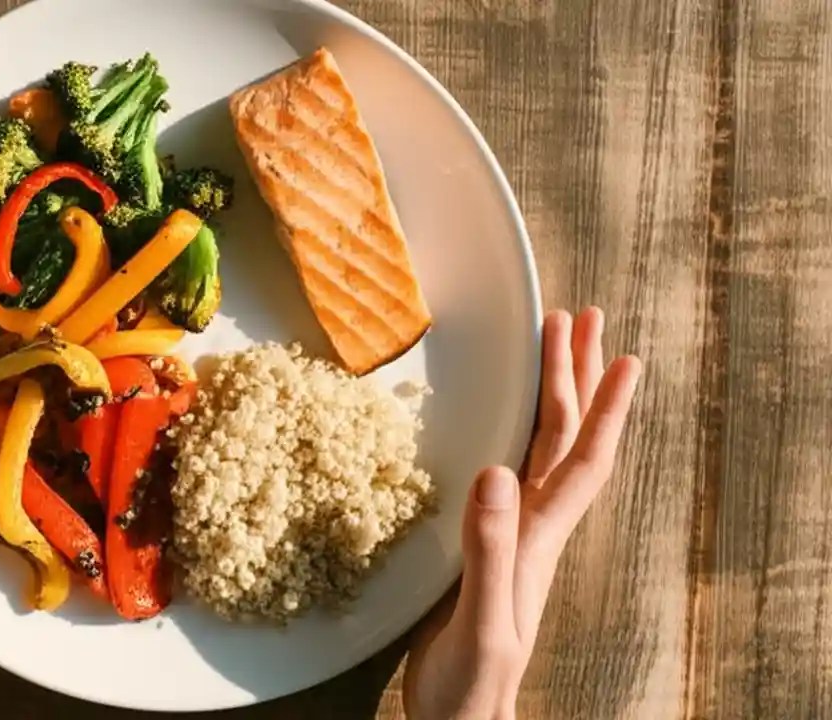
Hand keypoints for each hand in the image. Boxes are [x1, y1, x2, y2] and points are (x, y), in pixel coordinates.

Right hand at [403, 307, 641, 719]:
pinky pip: (509, 470)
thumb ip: (491, 551)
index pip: (583, 461)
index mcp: (538, 538)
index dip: (607, 410)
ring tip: (554, 346)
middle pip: (566, 439)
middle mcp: (533, 527)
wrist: (462, 716)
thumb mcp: (483, 619)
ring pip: (542, 449)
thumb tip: (496, 473)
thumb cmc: (473, 681)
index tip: (624, 356)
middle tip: (579, 318)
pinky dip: (515, 429)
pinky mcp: (482, 544)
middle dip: (577, 376)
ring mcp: (511, 534)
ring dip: (554, 395)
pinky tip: (505, 420)